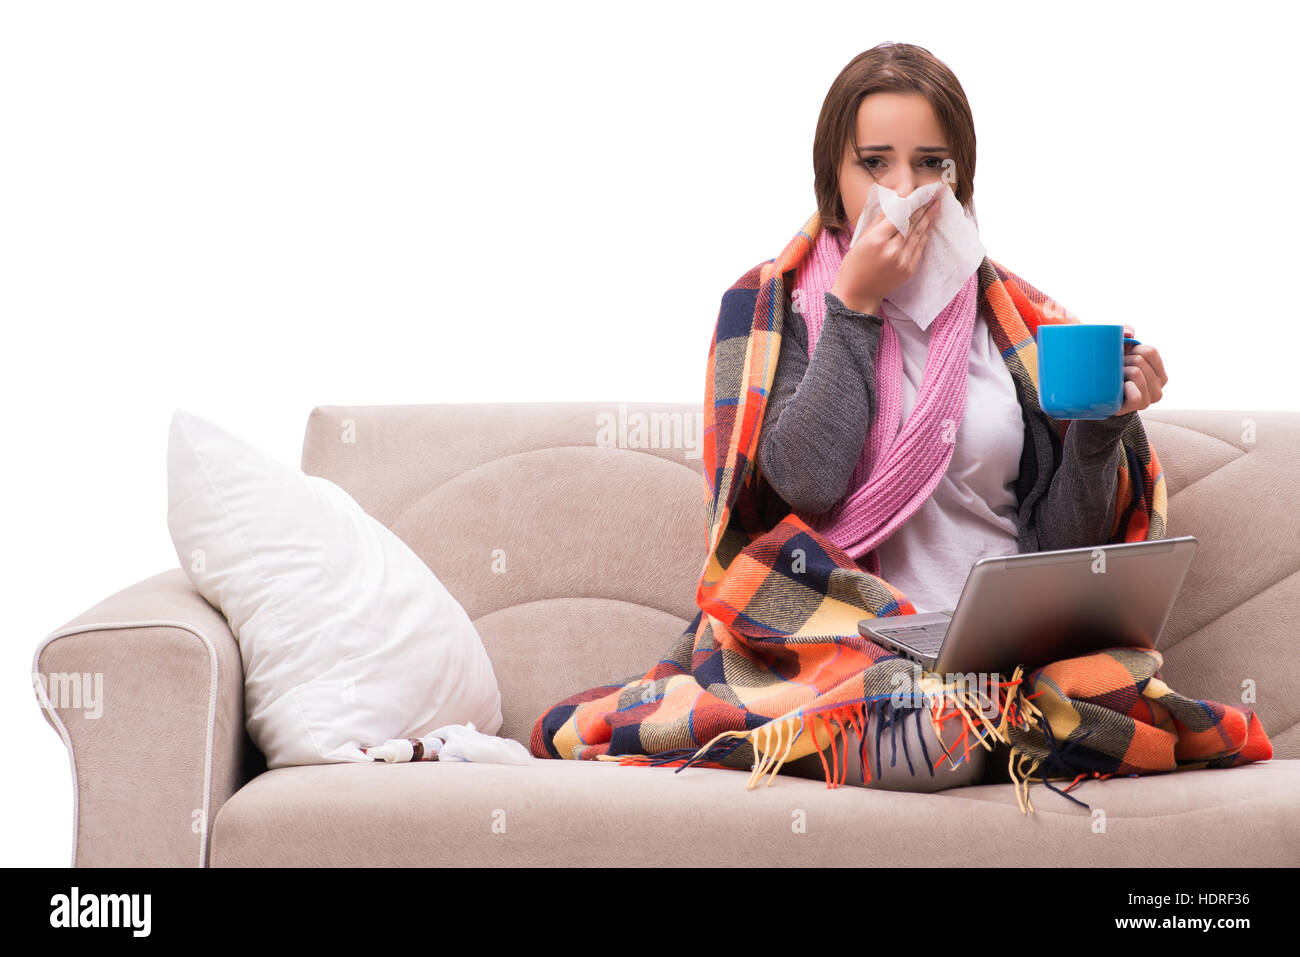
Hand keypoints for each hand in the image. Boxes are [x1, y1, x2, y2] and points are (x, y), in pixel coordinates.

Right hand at [829, 191, 942, 314]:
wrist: (859, 294)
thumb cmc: (854, 266)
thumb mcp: (861, 240)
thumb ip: (879, 221)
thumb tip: (895, 203)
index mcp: (876, 240)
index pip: (898, 215)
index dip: (910, 202)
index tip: (918, 191)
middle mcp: (892, 250)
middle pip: (910, 223)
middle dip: (922, 206)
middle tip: (933, 193)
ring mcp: (903, 261)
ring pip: (918, 233)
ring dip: (928, 217)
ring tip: (936, 205)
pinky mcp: (909, 269)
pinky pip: (919, 247)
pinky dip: (924, 234)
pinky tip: (929, 224)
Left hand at [1115, 323, 1167, 415]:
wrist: (1098, 400)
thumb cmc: (1111, 373)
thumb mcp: (1120, 352)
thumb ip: (1126, 335)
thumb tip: (1129, 334)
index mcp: (1159, 373)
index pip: (1150, 351)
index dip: (1132, 349)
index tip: (1123, 357)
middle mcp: (1159, 387)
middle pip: (1140, 359)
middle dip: (1122, 360)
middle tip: (1115, 370)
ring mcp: (1149, 399)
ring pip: (1136, 372)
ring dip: (1119, 372)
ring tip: (1114, 379)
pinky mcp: (1138, 406)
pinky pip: (1135, 393)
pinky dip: (1125, 388)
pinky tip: (1118, 390)